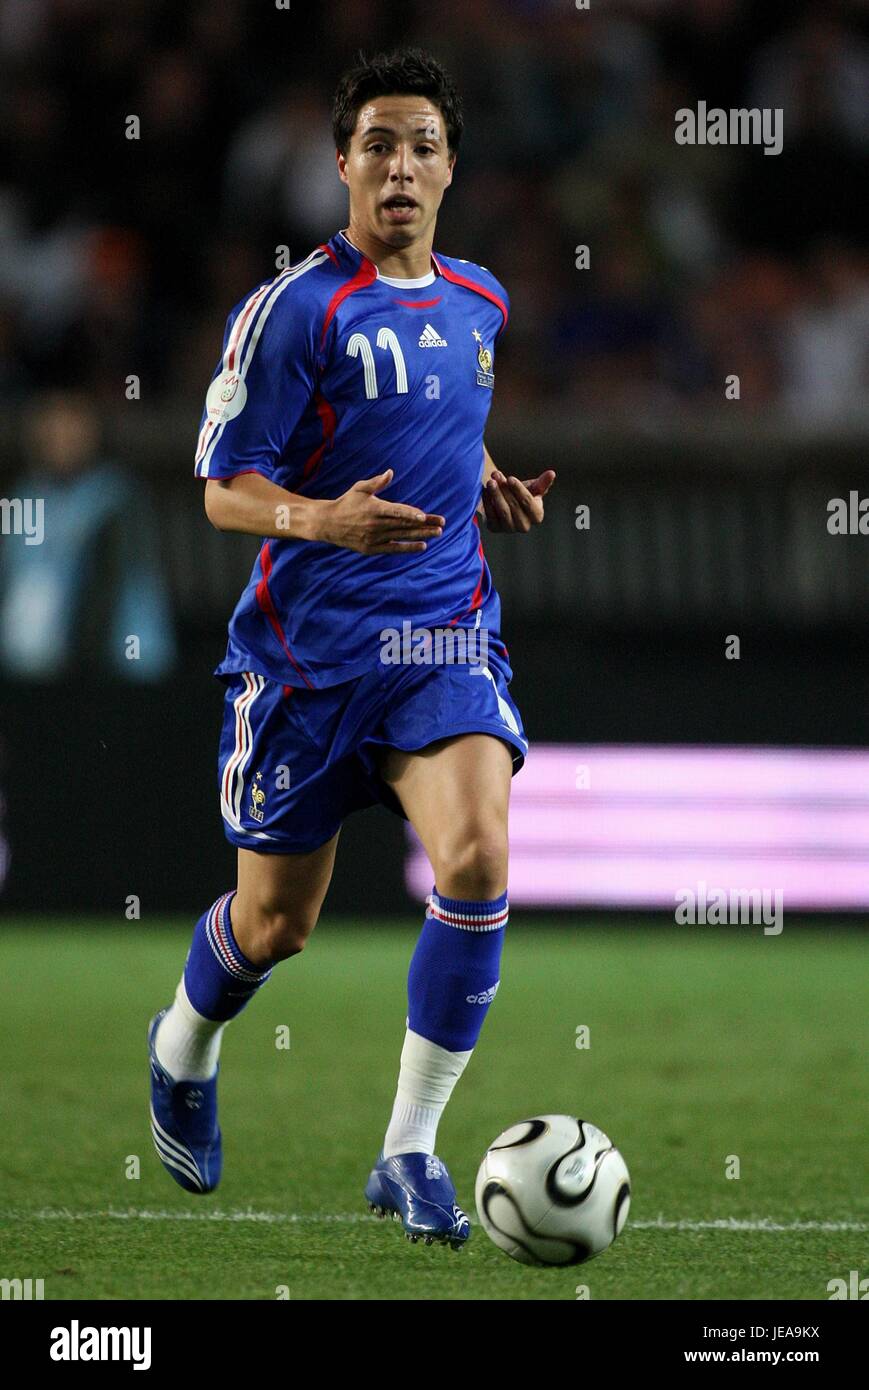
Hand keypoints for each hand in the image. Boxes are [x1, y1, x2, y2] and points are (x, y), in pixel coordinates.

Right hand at [316, 469, 444, 553]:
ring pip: (402, 537)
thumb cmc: (346, 502)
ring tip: (437, 533)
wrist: (328, 524)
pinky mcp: (372, 548)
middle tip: (441, 525)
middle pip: (404, 525)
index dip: (411, 514)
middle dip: (424, 525)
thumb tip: (391, 472)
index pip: (396, 512)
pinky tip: (422, 545)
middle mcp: (375, 525)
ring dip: (421, 535)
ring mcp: (374, 538)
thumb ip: (377, 482)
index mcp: (374, 508)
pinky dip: (408, 548)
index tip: (425, 516)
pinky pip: (393, 548)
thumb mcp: (359, 489)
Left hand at [481, 469, 555, 532]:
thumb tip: (552, 473)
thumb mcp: (532, 488)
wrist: (504, 501)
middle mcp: (524, 526)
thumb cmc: (521, 494)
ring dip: (495, 494)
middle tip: (496, 475)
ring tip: (490, 481)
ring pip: (502, 511)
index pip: (528, 503)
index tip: (510, 478)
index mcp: (537, 516)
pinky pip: (490, 514)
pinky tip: (484, 490)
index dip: (519, 490)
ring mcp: (509, 529)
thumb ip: (542, 482)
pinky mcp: (495, 528)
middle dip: (504, 489)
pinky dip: (486, 501)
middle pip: (514, 506)